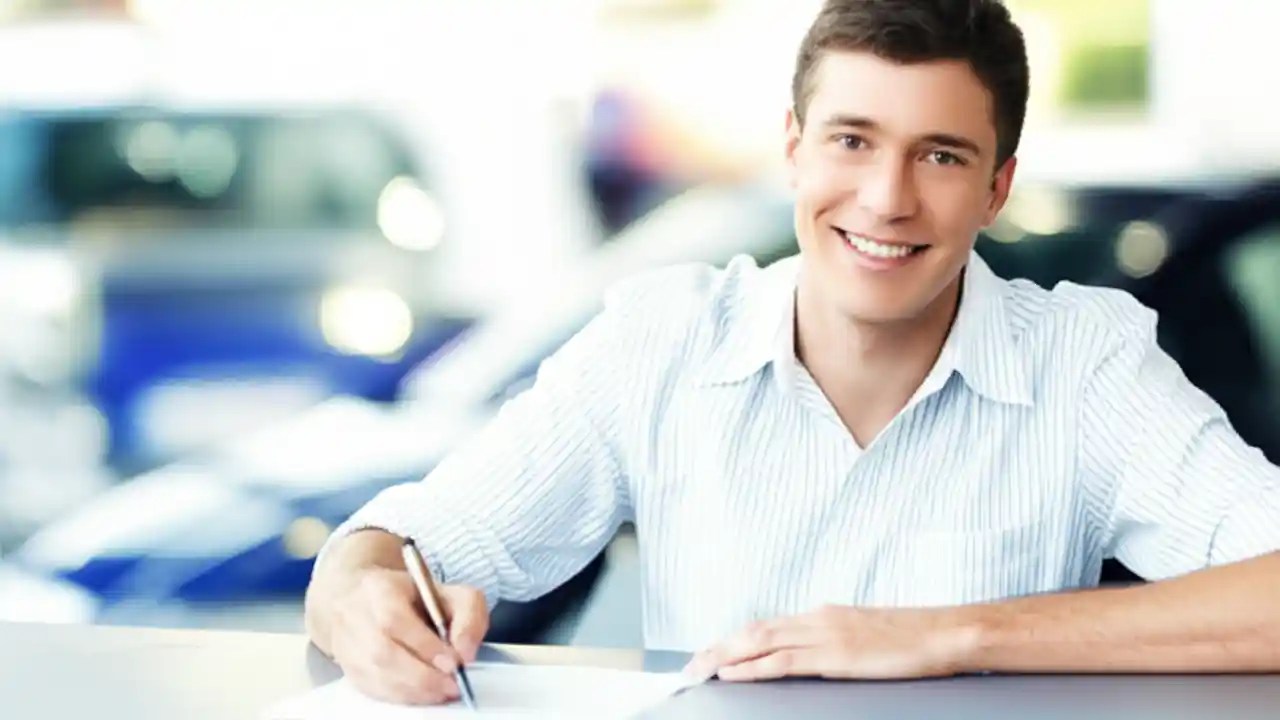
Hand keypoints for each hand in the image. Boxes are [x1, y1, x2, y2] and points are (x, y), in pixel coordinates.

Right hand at [325, 567, 488, 704]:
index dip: (425, 645)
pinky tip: (422, 694)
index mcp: (379, 588)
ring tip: (442, 691)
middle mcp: (355, 615)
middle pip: (382, 651)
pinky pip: (372, 689)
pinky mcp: (348, 668)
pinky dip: (401, 696)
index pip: (395, 619)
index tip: (454, 662)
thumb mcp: (449, 592)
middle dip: (422, 675)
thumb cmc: (411, 597)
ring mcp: (347, 644)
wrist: (364, 600)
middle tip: (452, 685)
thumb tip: (465, 653)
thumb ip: (468, 616)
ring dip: (414, 690)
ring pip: (375, 675)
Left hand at [685, 604, 981, 681]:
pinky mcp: (834, 655)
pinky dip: (751, 667)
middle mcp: (816, 619)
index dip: (734, 641)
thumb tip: (815, 657)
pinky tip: (732, 674)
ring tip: (698, 670)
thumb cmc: (910, 639)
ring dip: (723, 657)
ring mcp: (824, 635)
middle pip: (753, 632)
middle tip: (689, 666)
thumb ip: (835, 643)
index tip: (710, 654)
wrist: (943, 633)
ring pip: (759, 643)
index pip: (767, 627)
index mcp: (822, 615)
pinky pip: (783, 661)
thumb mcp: (864, 637)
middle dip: (717, 649)